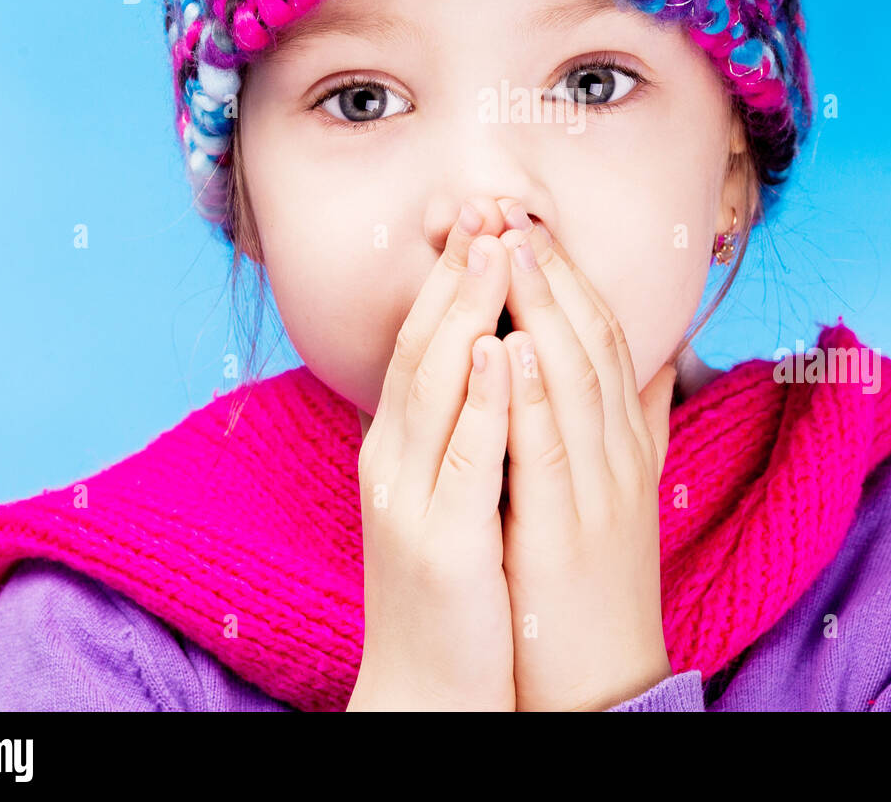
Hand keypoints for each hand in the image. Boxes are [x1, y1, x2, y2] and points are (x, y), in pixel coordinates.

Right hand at [348, 197, 516, 710]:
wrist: (427, 686)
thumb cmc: (452, 582)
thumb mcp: (450, 491)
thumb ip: (468, 425)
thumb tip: (497, 359)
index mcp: (400, 444)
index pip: (423, 339)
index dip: (451, 275)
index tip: (483, 216)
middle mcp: (393, 458)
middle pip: (423, 344)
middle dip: (457, 272)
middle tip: (485, 205)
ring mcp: (410, 496)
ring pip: (436, 384)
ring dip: (466, 310)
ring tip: (493, 249)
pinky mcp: (441, 539)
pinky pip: (464, 456)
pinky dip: (478, 397)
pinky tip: (495, 347)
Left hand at [494, 203, 677, 711]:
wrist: (603, 679)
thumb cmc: (599, 576)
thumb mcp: (625, 487)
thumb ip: (638, 420)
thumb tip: (653, 357)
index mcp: (628, 438)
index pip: (602, 336)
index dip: (568, 275)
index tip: (530, 224)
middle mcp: (621, 451)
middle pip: (590, 342)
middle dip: (550, 271)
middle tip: (513, 212)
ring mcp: (600, 487)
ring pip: (573, 379)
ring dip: (540, 309)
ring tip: (508, 250)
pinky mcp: (568, 529)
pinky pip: (548, 448)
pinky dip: (530, 391)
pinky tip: (508, 345)